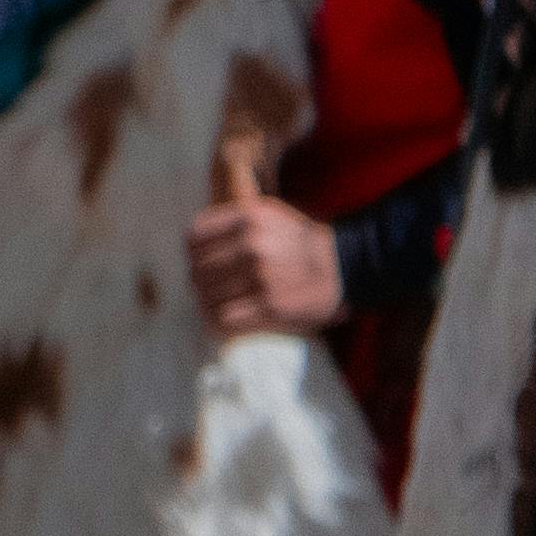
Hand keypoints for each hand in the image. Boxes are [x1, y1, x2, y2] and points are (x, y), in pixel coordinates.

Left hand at [186, 192, 346, 338]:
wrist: (342, 265)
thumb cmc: (301, 241)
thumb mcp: (269, 214)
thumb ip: (233, 221)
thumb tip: (193, 242)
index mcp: (250, 216)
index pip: (195, 236)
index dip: (192, 252)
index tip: (199, 261)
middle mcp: (252, 243)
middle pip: (199, 269)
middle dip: (200, 282)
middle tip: (210, 289)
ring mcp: (260, 276)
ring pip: (207, 296)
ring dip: (208, 304)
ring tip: (218, 305)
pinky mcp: (269, 305)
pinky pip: (224, 318)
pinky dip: (220, 321)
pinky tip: (227, 319)